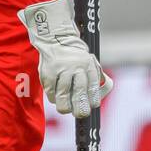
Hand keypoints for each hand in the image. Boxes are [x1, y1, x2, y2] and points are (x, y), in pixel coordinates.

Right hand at [20, 0, 113, 117]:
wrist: (55, 37)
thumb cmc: (76, 55)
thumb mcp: (91, 61)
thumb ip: (97, 76)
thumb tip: (103, 91)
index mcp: (88, 65)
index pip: (93, 92)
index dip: (92, 103)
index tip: (89, 106)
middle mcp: (76, 67)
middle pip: (80, 97)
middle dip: (81, 110)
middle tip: (79, 113)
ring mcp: (60, 70)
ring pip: (63, 98)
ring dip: (65, 106)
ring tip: (66, 107)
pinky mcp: (47, 73)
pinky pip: (51, 94)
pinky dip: (54, 98)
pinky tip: (56, 95)